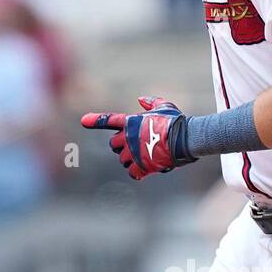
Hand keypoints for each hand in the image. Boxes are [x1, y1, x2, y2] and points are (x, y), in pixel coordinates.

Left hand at [81, 96, 196, 180]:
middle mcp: (129, 137)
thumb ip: (151, 102)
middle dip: (120, 147)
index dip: (95, 120)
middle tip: (132, 147)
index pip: (109, 120)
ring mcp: (134, 152)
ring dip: (129, 160)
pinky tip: (144, 171)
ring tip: (142, 158)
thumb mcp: (164, 106)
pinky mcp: (142, 165)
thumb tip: (141, 99)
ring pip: (122, 160)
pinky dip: (136, 173)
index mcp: (131, 122)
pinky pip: (132, 172)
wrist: (187, 138)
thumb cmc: (176, 121)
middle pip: (113, 144)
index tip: (83, 121)